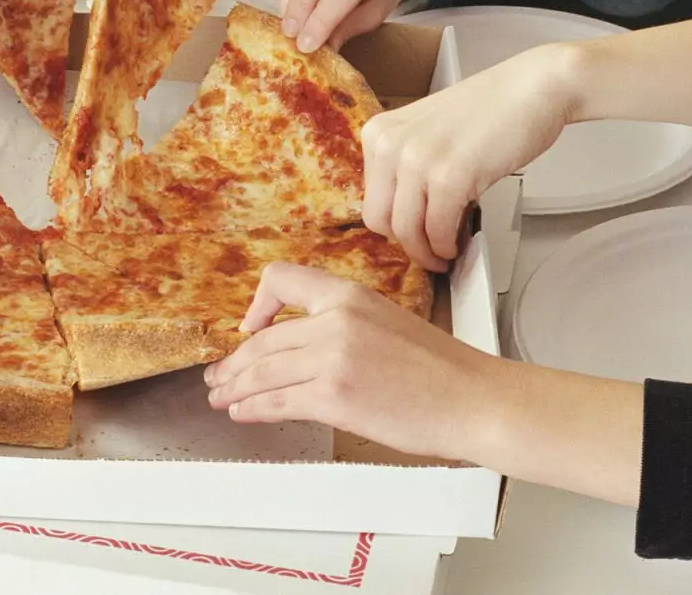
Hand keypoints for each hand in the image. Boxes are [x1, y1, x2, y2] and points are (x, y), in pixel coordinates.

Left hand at [205, 263, 500, 459]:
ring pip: (263, 372)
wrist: (472, 399)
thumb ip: (341, 324)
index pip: (280, 279)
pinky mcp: (334, 397)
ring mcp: (332, 359)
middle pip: (263, 339)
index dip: (256, 305)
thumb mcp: (385, 321)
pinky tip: (245, 413)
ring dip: (236, 389)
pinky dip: (253, 409)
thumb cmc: (440, 369)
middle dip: (234, 363)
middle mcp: (336, 320)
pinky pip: (277, 402)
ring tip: (223, 398)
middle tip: (219, 376)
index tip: (248, 327)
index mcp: (349, 294)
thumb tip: (299, 344)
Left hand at [361, 44, 580, 268]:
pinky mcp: (449, 177)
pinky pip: (438, 230)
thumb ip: (408, 167)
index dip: (393, 225)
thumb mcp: (428, 133)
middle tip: (430, 252)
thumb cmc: (490, 110)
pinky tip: (459, 242)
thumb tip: (407, 218)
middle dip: (407, 244)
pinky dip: (448, 245)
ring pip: (406, 231)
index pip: (370, 199)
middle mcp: (389, 144)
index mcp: (379, 133)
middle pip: (380, 219)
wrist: (532, 88)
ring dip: (428, 252)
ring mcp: (417, 160)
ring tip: (446, 254)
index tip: (414, 235)